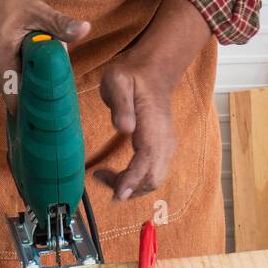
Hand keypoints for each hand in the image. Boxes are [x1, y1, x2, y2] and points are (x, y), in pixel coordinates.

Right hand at [0, 0, 90, 102]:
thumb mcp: (34, 10)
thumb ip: (59, 24)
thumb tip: (86, 29)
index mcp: (1, 66)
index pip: (20, 104)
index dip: (40, 109)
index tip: (59, 104)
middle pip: (26, 95)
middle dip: (44, 82)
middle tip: (55, 62)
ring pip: (20, 87)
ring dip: (35, 75)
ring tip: (39, 52)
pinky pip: (14, 82)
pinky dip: (25, 71)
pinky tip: (30, 55)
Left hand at [93, 56, 177, 200]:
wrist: (154, 73)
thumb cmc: (132, 76)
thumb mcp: (118, 81)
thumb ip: (120, 104)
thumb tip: (124, 128)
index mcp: (153, 125)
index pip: (147, 159)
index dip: (133, 180)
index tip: (117, 194)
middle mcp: (164, 139)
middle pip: (153, 178)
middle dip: (128, 188)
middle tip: (101, 177)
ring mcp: (166, 145)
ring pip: (154, 180)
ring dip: (131, 187)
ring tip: (106, 176)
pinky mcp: (162, 149)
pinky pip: (153, 174)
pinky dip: (136, 182)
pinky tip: (119, 174)